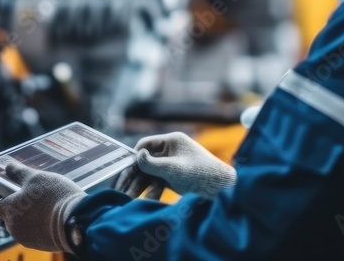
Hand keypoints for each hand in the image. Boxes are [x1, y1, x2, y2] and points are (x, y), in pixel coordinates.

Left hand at [0, 160, 85, 252]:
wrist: (75, 221)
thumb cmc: (54, 197)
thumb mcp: (36, 177)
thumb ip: (19, 172)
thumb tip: (8, 166)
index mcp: (9, 210)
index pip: (0, 205)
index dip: (9, 197)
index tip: (19, 191)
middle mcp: (14, 228)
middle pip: (12, 217)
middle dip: (21, 209)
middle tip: (37, 198)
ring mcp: (27, 239)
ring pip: (24, 226)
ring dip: (32, 218)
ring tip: (48, 207)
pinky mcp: (41, 246)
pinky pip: (36, 234)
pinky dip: (42, 227)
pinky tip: (54, 218)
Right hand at [114, 132, 235, 198]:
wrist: (223, 192)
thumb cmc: (201, 175)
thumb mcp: (173, 169)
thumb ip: (152, 163)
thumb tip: (136, 155)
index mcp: (172, 141)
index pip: (146, 145)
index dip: (134, 157)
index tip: (123, 170)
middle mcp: (171, 151)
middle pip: (145, 161)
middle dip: (133, 176)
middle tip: (120, 190)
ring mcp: (173, 165)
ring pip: (150, 174)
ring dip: (139, 186)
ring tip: (128, 199)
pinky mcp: (175, 178)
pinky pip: (158, 183)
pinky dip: (151, 191)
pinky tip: (146, 201)